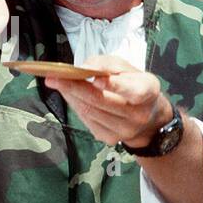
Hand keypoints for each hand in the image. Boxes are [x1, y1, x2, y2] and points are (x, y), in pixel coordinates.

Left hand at [46, 54, 172, 147]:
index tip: (96, 79)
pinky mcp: (110, 138)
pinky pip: (86, 120)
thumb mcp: (129, 69)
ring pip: (90, 111)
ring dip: (70, 95)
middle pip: (102, 101)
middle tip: (54, 77)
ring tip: (56, 82)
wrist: (148, 119)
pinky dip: (75, 105)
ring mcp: (124, 130)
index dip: (115, 85)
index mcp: (148, 92)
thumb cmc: (134, 85)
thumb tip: (84, 68)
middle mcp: (138, 114)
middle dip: (75, 87)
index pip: (133, 91)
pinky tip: (69, 95)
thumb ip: (108, 64)